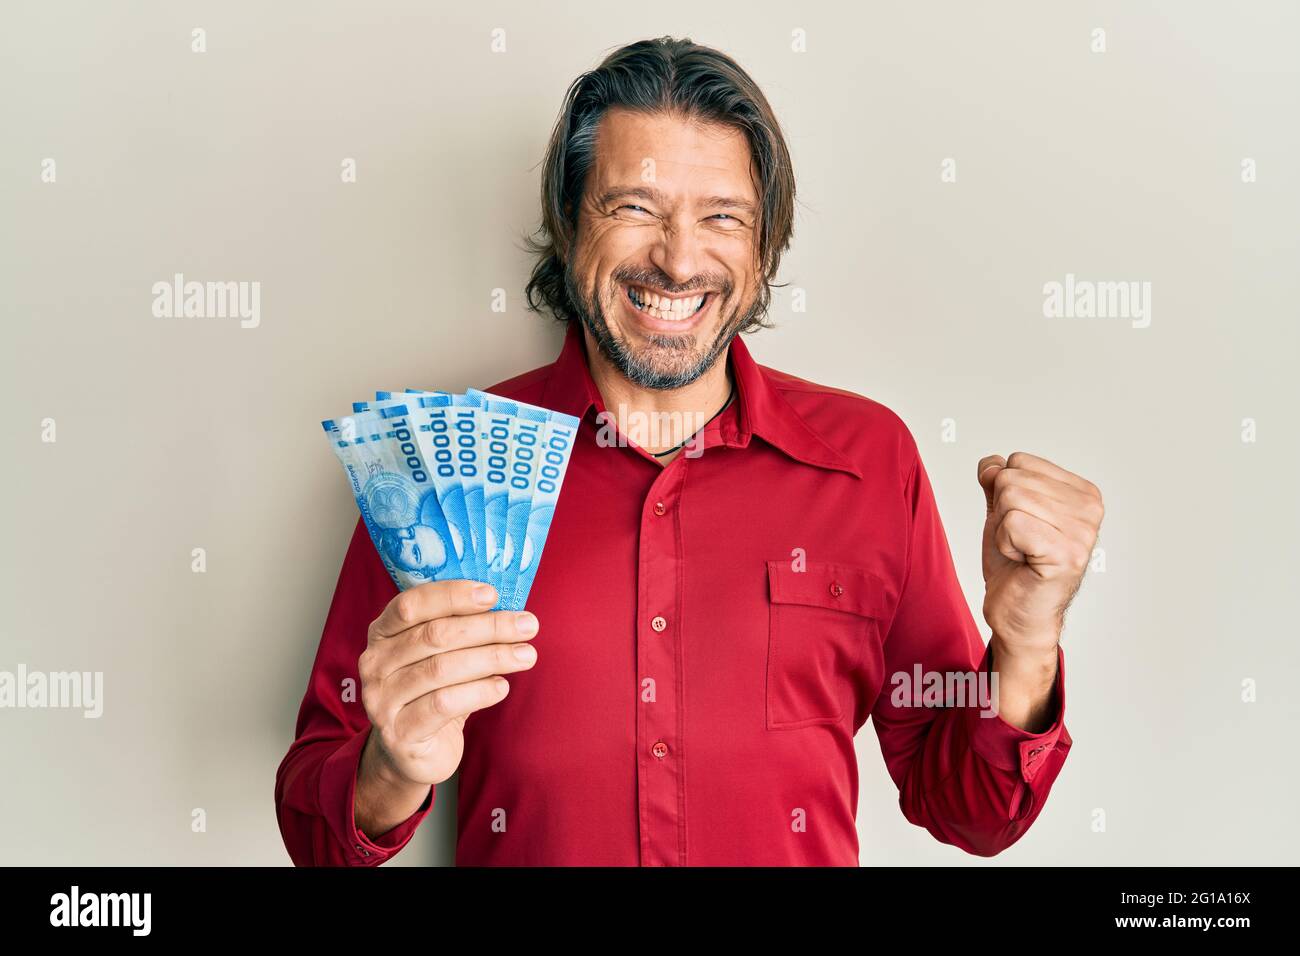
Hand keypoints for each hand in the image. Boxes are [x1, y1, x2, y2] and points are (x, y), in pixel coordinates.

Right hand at [354, 580, 538, 834]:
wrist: (408, 752)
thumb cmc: (431, 692)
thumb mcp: (438, 656)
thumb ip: (459, 630)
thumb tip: (509, 609)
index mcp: (382, 633)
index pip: (411, 604)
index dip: (452, 596)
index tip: (493, 594)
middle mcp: (375, 663)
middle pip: (435, 635)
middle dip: (487, 627)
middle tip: (528, 625)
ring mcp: (382, 699)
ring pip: (442, 669)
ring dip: (492, 658)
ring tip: (526, 655)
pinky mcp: (400, 733)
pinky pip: (444, 705)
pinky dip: (479, 692)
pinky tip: (502, 687)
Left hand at [977, 451, 1103, 657]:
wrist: (1017, 615)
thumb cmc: (1014, 566)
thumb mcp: (1002, 512)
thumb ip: (998, 481)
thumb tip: (991, 463)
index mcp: (1083, 492)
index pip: (1019, 460)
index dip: (1004, 494)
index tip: (1022, 526)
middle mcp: (1090, 508)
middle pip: (1011, 478)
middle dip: (1002, 513)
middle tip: (1020, 543)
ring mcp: (1083, 531)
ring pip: (1010, 498)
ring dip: (1003, 530)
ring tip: (1023, 553)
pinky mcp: (1067, 553)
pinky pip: (1011, 522)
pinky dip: (1004, 544)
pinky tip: (1023, 561)